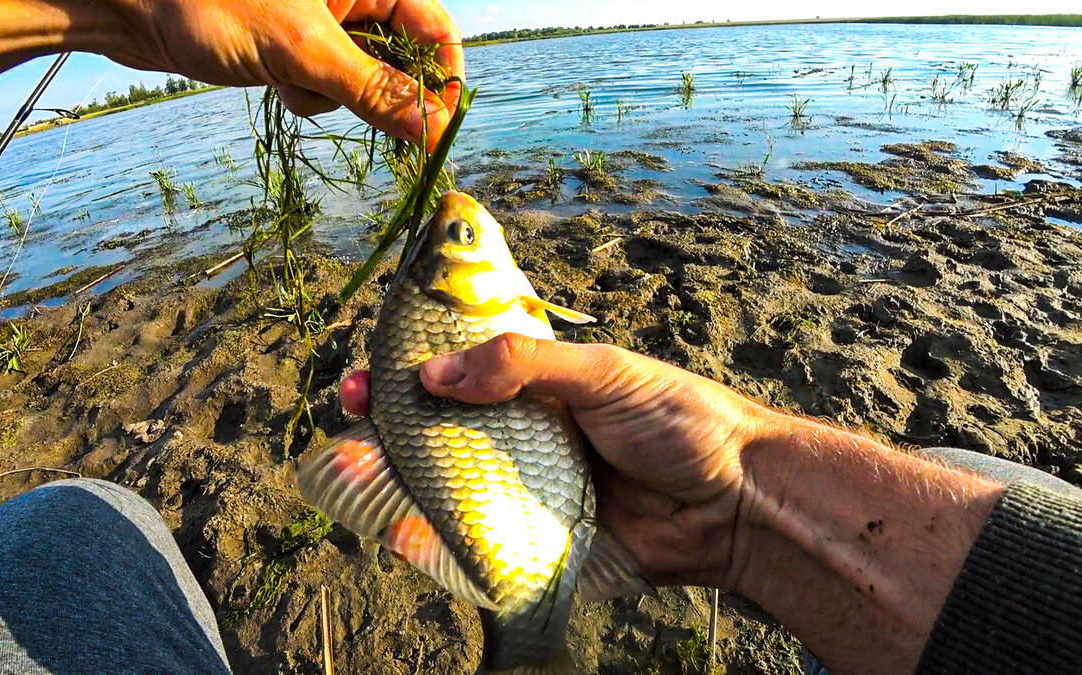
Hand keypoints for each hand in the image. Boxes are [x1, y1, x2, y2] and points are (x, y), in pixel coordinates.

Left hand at [107, 0, 462, 147]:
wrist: (131, 5)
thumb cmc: (210, 5)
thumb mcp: (302, 50)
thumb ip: (374, 90)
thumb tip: (433, 129)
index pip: (435, 30)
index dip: (442, 81)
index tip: (435, 129)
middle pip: (401, 57)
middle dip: (378, 91)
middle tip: (351, 109)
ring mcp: (321, 21)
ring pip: (362, 77)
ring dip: (333, 95)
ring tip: (290, 83)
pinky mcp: (293, 45)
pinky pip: (325, 82)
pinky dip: (306, 93)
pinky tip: (274, 84)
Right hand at [340, 333, 769, 588]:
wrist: (734, 505)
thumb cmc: (678, 421)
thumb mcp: (602, 373)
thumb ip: (522, 367)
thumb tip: (433, 374)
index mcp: (537, 380)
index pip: (457, 364)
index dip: (407, 365)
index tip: (368, 372)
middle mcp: (522, 430)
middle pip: (437, 425)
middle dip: (385, 423)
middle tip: (349, 421)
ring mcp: (525, 485)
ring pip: (446, 480)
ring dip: (395, 476)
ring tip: (354, 469)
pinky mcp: (535, 537)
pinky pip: (474, 535)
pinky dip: (432, 532)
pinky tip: (398, 526)